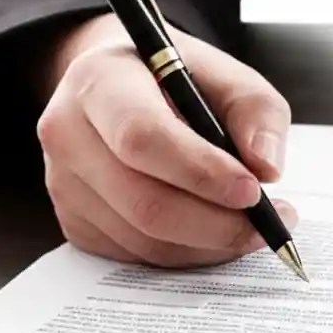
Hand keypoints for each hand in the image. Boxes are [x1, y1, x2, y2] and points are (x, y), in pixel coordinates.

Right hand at [36, 13, 295, 266]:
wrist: (116, 89)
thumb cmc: (176, 81)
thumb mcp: (226, 76)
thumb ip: (256, 112)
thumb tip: (267, 168)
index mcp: (99, 82)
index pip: (143, 137)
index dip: (201, 172)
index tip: (252, 190)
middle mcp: (67, 134)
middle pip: (144, 202)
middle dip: (217, 224)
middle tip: (269, 224)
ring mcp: (63, 184)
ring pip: (144, 240)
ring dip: (210, 245)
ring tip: (252, 226)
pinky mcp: (75, 222)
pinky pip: (137, 257)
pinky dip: (187, 254)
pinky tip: (213, 231)